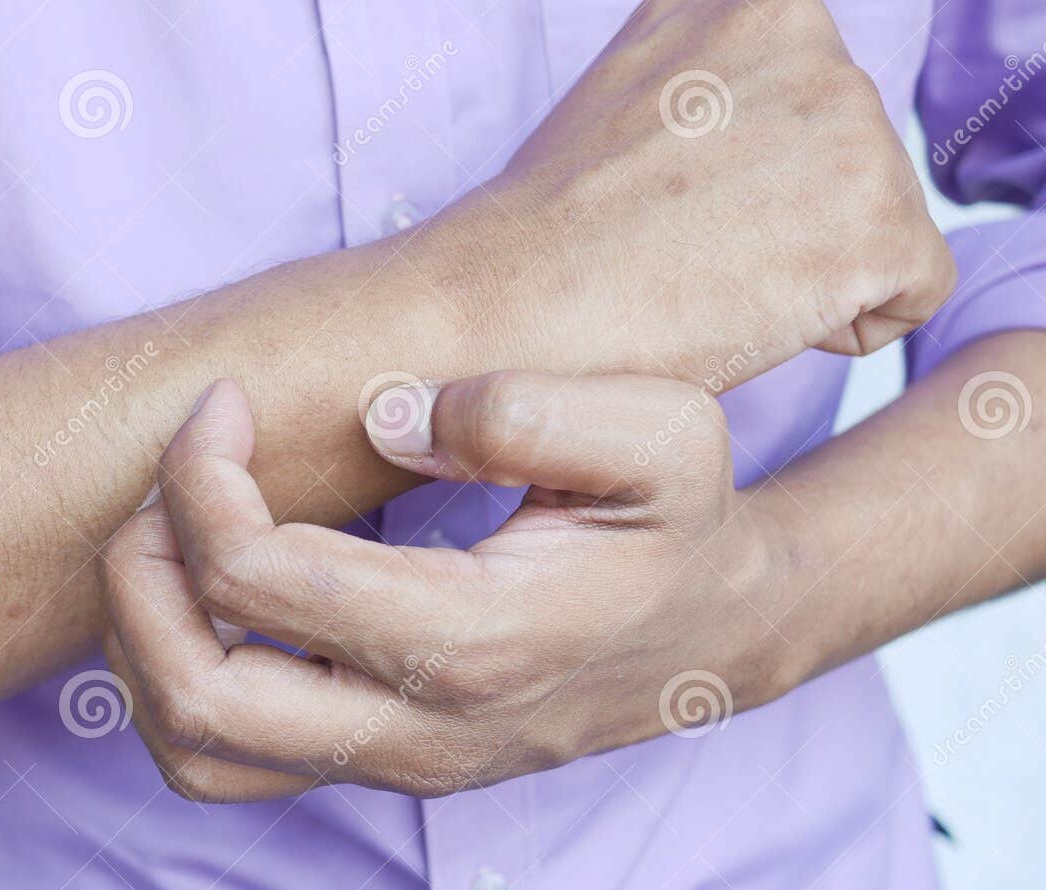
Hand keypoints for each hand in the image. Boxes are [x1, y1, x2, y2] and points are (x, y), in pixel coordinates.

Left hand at [99, 377, 797, 801]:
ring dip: (142, 638)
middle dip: (140, 571)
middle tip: (164, 481)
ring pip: (193, 748)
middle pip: (196, 694)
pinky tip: (203, 594)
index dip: (201, 475)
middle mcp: (414, 730)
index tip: (222, 405)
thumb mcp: (661, 438)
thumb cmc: (679, 527)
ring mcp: (387, 764)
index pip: (256, 577)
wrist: (715, 639)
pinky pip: (223, 762)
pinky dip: (174, 682)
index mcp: (470, 641)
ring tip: (168, 537)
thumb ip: (527, 410)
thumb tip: (381, 416)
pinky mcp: (370, 768)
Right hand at [426, 0, 954, 387]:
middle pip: (855, 162)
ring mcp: (851, 126)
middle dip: (786, 220)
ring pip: (880, 226)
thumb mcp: (632, 89)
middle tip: (679, 249)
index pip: (809, 108)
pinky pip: (911, 294)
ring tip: (702, 280)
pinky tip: (748, 316)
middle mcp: (816, 37)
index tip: (669, 203)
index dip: (747, 177)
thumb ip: (711, 72)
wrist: (507, 302)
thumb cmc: (549, 229)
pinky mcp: (876, 222)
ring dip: (807, 271)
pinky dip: (843, 327)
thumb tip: (747, 115)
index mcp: (754, 1)